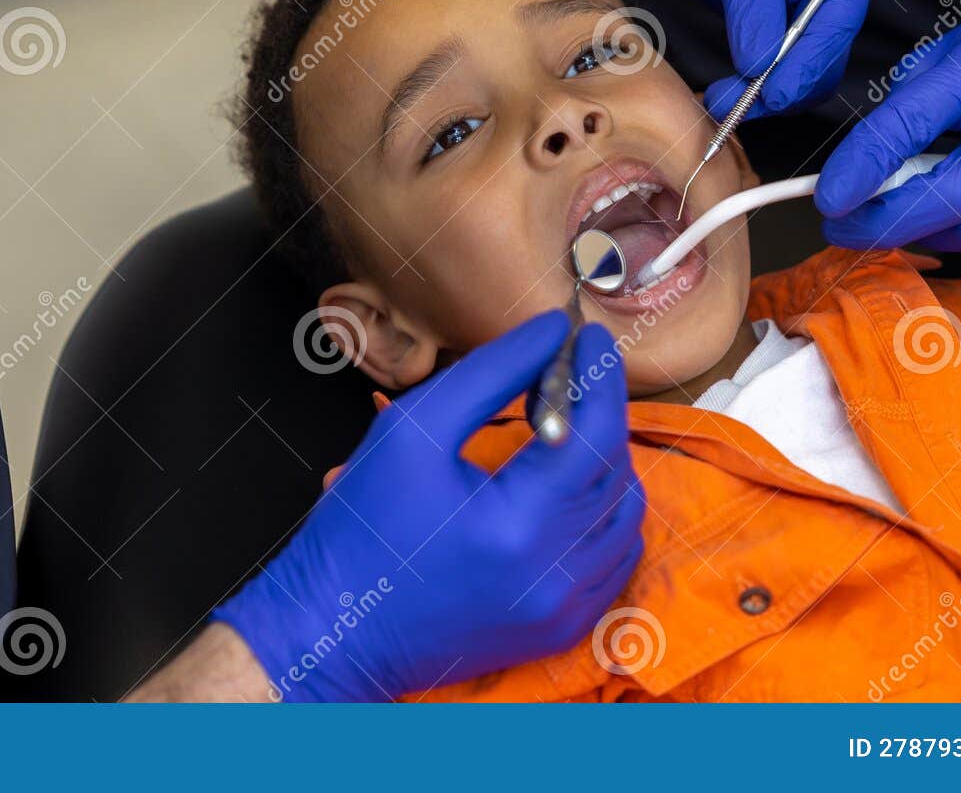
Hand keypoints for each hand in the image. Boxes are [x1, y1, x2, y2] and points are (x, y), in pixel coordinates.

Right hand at [215, 311, 643, 700]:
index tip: (590, 336)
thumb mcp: (412, 428)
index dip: (601, 377)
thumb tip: (552, 332)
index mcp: (520, 525)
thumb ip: (491, 372)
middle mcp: (557, 575)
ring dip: (608, 462)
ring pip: (625, 516)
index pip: (596, 434)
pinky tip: (570, 486)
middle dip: (600, 410)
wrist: (335, 628)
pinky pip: (614, 559)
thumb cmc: (363, 526)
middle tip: (567, 373)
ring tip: (567, 428)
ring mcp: (565, 610)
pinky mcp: (561, 628)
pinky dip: (605, 514)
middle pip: (615, 470)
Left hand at [583, 0, 879, 116]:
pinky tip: (725, 88)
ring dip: (766, 86)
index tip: (776, 94)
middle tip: (739, 104)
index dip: (810, 61)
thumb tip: (764, 67)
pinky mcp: (766, 4)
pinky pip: (771, 53)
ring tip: (722, 100)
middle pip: (826, 44)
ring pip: (799, 58)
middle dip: (785, 80)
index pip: (841, 14)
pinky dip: (752, 75)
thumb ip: (755, 6)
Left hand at [816, 0, 960, 259]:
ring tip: (905, 217)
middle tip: (848, 229)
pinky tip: (956, 218)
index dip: (862, 170)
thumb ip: (902, 111)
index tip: (829, 200)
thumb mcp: (946, 54)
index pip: (908, 126)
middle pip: (950, 199)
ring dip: (927, 235)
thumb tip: (855, 175)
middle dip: (886, 225)